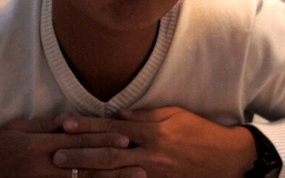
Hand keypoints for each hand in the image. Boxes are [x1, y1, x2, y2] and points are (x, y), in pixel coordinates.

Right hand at [0, 115, 131, 177]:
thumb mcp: (17, 129)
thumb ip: (45, 125)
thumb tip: (72, 119)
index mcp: (39, 145)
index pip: (78, 141)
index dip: (103, 141)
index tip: (125, 141)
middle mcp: (43, 166)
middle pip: (85, 166)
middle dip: (114, 167)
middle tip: (140, 167)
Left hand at [53, 106, 256, 177]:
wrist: (229, 158)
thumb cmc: (201, 131)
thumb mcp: (175, 114)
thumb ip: (145, 115)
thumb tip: (118, 112)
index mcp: (152, 132)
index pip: (112, 128)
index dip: (88, 126)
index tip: (65, 124)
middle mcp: (150, 154)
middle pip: (108, 154)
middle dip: (80, 154)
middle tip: (55, 154)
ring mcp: (154, 174)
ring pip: (115, 176)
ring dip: (89, 173)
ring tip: (66, 172)